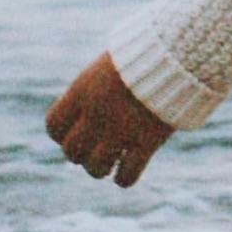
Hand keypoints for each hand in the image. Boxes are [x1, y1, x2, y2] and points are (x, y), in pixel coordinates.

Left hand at [47, 52, 174, 186]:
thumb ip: (91, 90)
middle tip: (95, 148)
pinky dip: (124, 178)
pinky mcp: (147, 142)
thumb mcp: (107, 66)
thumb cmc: (144, 55)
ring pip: (95, 169)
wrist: (177, 54)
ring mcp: (121, 130)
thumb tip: (83, 110)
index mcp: (83, 91)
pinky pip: (126, 176)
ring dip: (101, 168)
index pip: (54, 125)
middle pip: (72, 151)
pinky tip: (128, 170)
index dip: (61, 134)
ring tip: (111, 161)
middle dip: (81, 154)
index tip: (74, 133)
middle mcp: (96, 113)